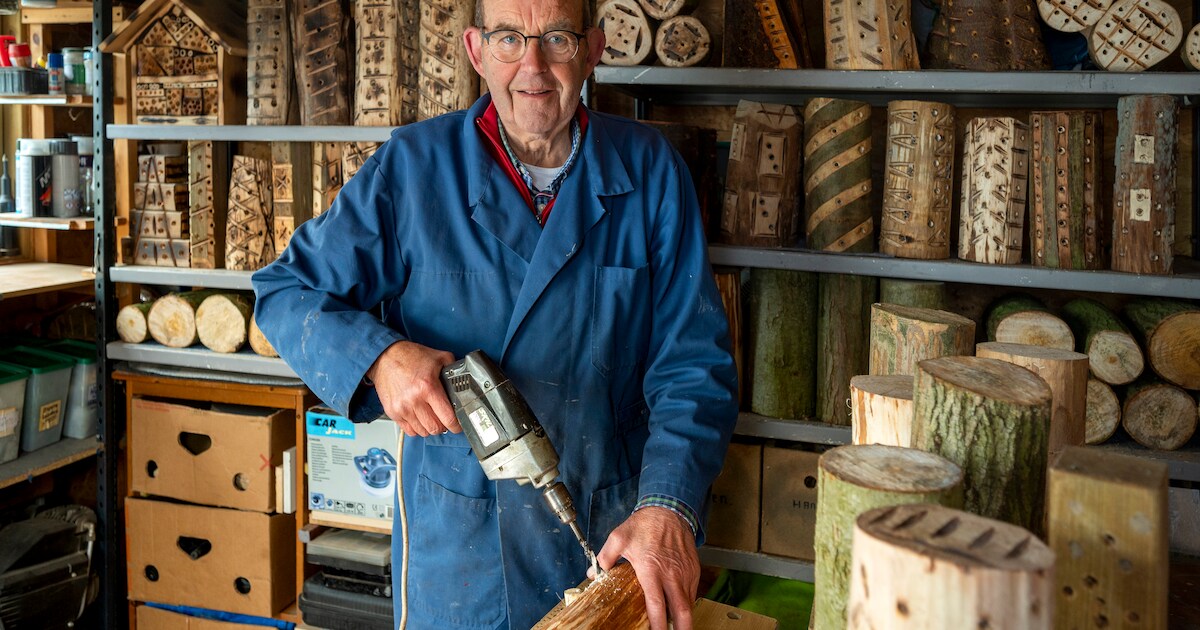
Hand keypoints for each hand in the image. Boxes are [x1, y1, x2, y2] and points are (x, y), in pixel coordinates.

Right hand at [366, 341, 459, 436]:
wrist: (384, 357)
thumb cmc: (409, 357)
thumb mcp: (438, 357)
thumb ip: (454, 368)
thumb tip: (464, 377)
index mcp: (428, 387)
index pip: (447, 417)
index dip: (456, 425)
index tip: (458, 425)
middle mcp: (414, 400)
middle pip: (435, 428)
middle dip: (443, 426)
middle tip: (444, 420)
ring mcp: (402, 408)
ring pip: (422, 432)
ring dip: (429, 428)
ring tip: (431, 418)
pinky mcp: (393, 412)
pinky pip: (409, 431)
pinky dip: (417, 428)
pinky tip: (419, 418)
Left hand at [593, 507, 698, 629]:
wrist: (670, 510)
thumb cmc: (645, 525)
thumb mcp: (619, 537)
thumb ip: (605, 557)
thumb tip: (594, 574)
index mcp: (651, 569)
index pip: (657, 604)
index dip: (658, 624)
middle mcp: (671, 574)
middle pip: (681, 610)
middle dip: (681, 628)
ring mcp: (685, 572)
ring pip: (689, 603)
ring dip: (683, 617)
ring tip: (676, 626)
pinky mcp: (694, 569)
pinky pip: (693, 592)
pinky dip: (687, 603)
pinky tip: (679, 607)